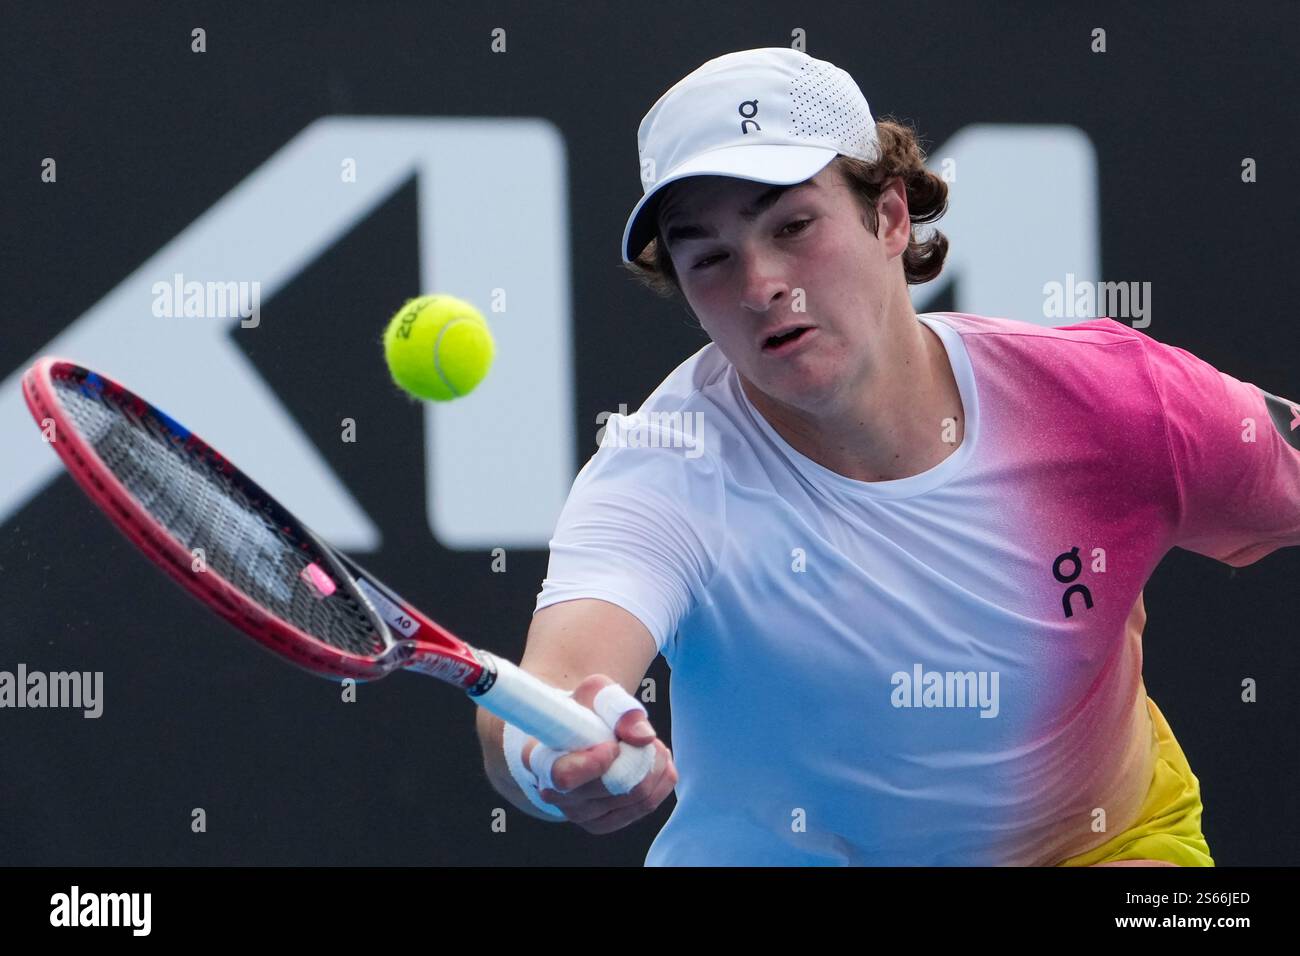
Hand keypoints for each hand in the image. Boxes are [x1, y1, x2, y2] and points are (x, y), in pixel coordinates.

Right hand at [524, 674, 677, 833]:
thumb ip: (618, 707)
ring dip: (654, 767)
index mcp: (539, 759)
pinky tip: (651, 763)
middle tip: (647, 738)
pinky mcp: (601, 823)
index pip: (564, 775)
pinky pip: (644, 807)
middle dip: (640, 758)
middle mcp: (553, 793)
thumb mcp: (596, 694)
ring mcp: (577, 813)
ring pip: (635, 799)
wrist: (577, 733)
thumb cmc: (583, 711)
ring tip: (648, 746)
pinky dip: (658, 782)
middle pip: (612, 788)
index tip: (612, 744)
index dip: (595, 763)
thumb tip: (643, 737)